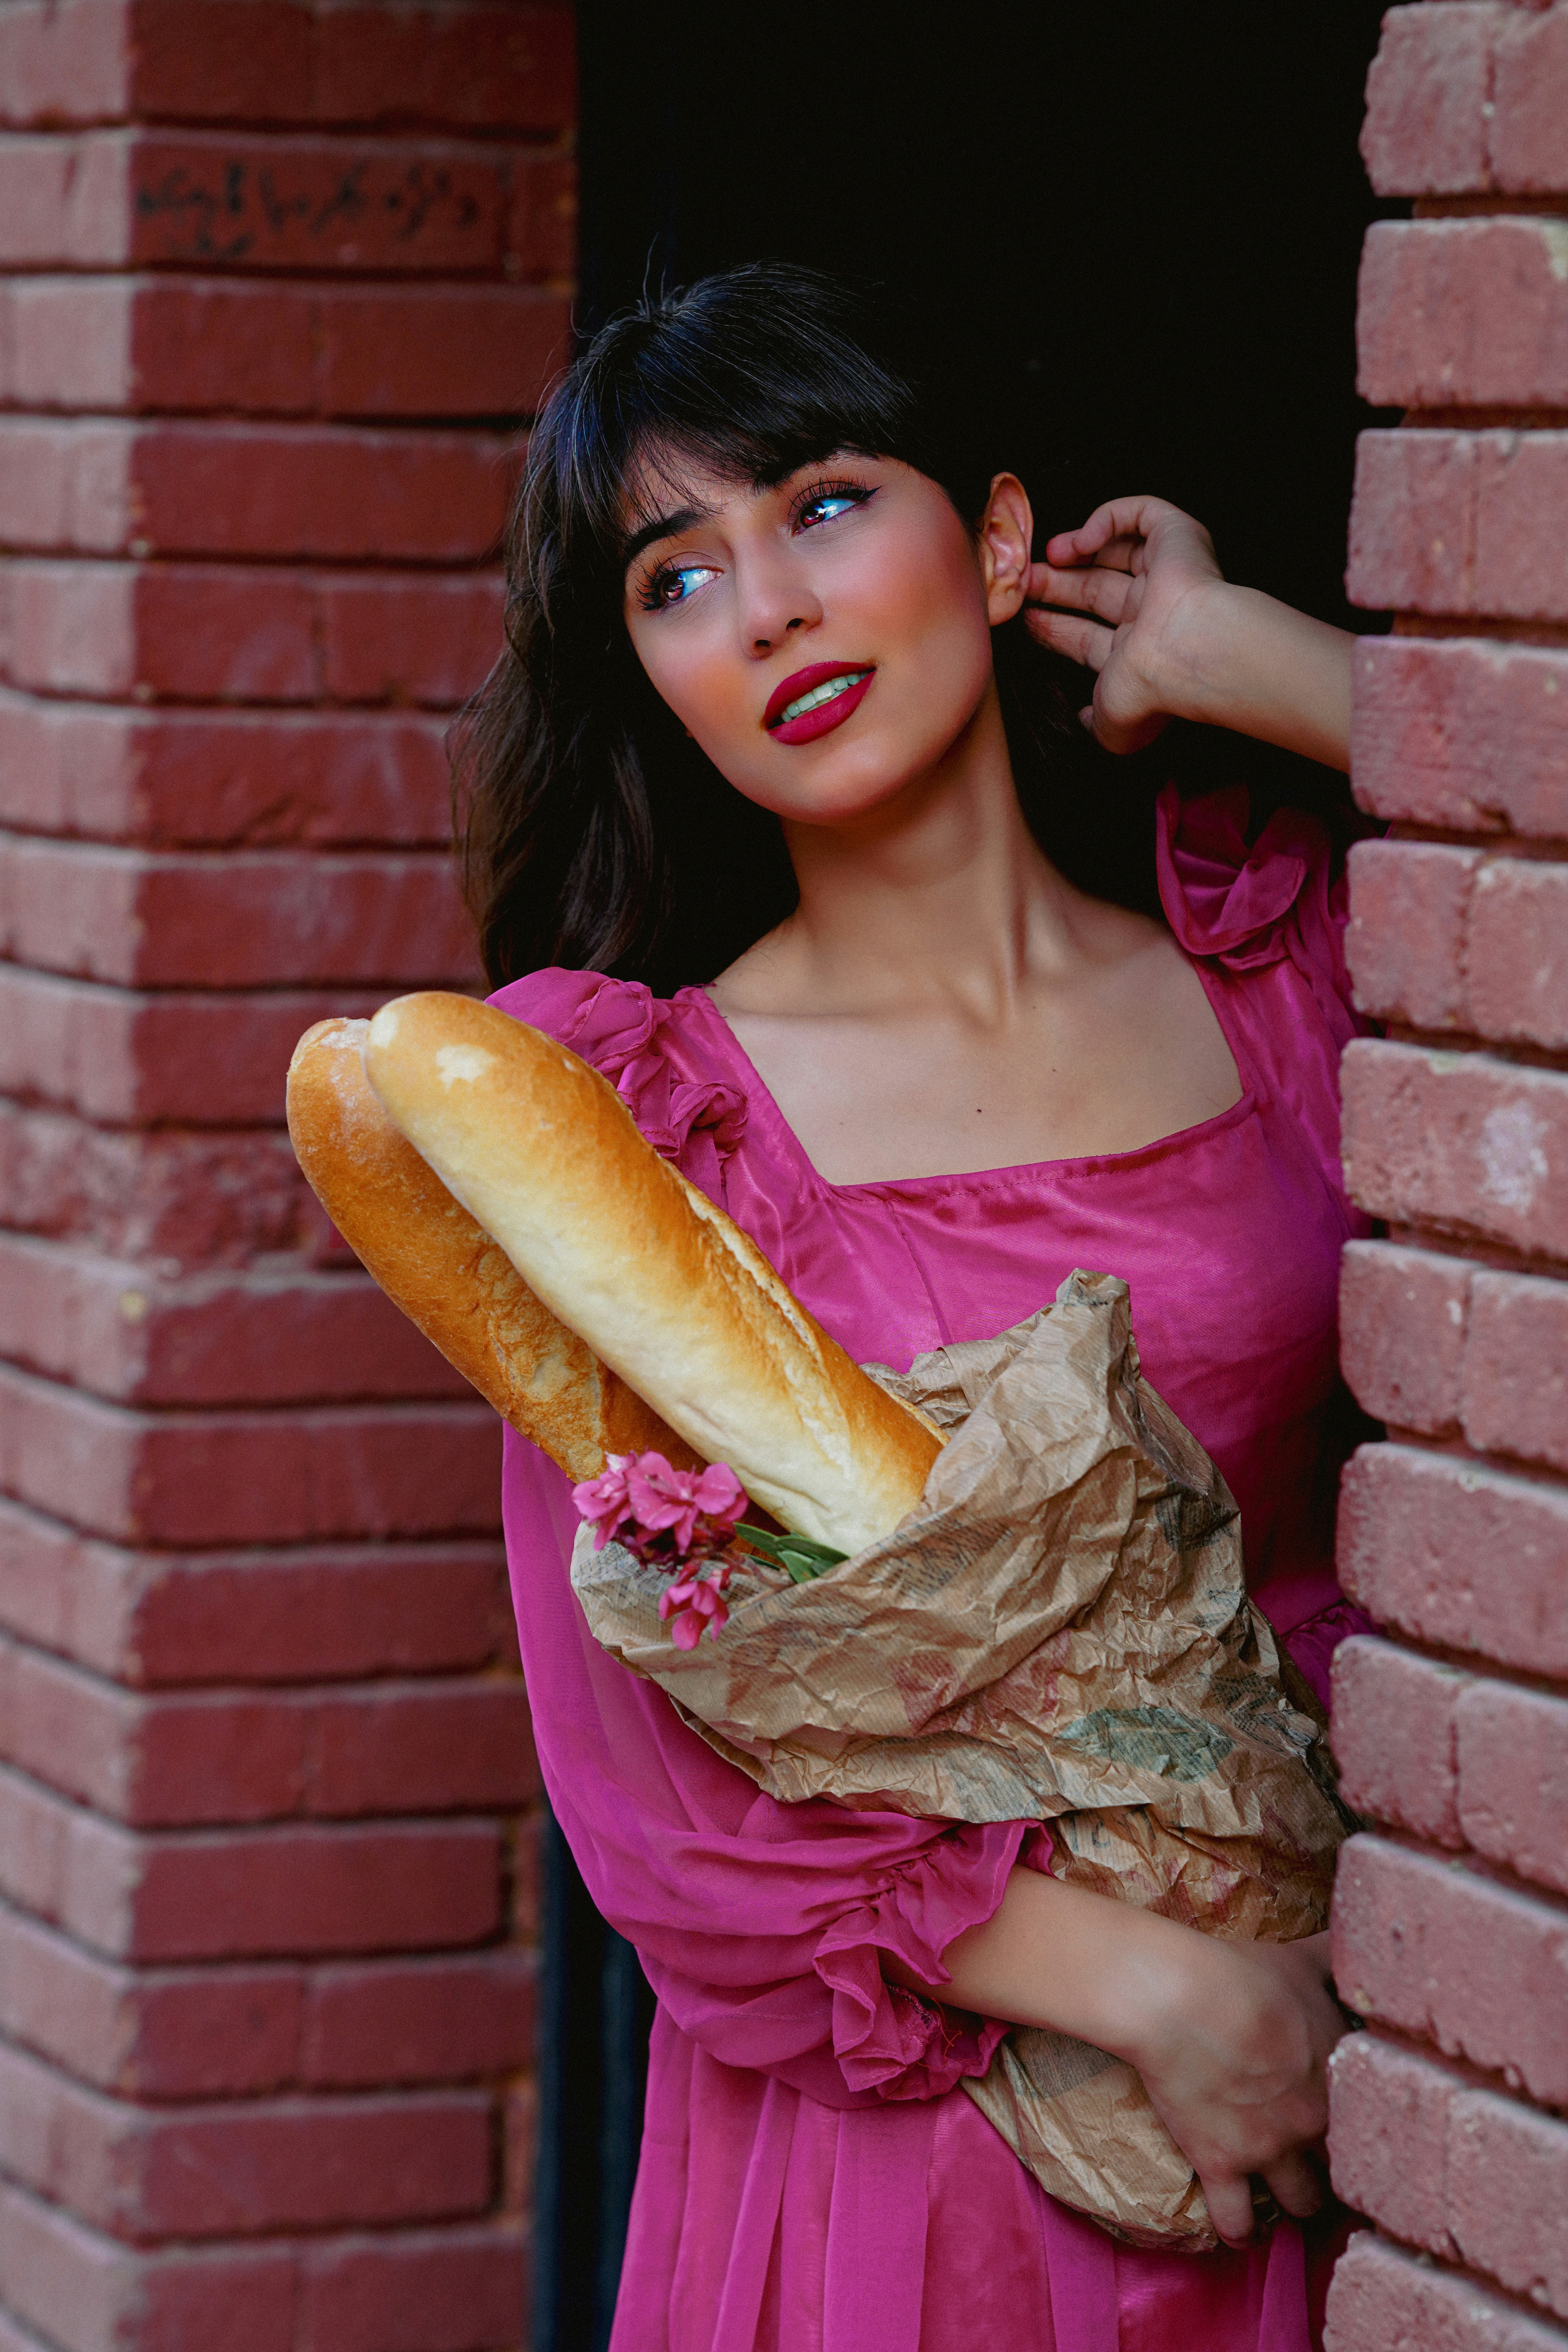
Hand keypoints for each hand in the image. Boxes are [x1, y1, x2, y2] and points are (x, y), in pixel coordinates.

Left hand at [1022, 494, 1354, 770]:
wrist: (1185, 652)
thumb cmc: (1151, 691)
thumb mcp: (1110, 727)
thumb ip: (1092, 723)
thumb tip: (1082, 720)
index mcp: (1137, 656)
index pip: (1088, 637)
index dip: (1054, 627)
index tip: (1024, 619)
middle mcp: (1152, 615)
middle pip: (1095, 592)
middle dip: (1056, 588)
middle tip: (1024, 584)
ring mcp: (1167, 575)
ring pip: (1115, 553)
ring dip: (1075, 553)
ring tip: (1046, 557)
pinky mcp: (1178, 537)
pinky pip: (1141, 514)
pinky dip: (1107, 519)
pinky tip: (1082, 541)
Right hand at [1129, 1929, 1346, 2247]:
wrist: (1179, 1997)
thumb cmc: (1241, 1971)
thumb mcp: (1301, 1959)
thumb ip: (1335, 1960)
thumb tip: (1363, 1942)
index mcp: (1340, 2077)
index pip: (1376, 2125)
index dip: (1370, 2132)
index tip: (1360, 2133)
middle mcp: (1314, 2123)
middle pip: (1345, 2173)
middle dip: (1337, 2172)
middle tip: (1324, 2163)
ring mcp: (1269, 2151)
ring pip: (1302, 2205)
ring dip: (1296, 2202)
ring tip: (1286, 2193)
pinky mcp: (1221, 2165)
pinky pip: (1237, 2223)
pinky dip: (1240, 2232)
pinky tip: (1242, 2230)